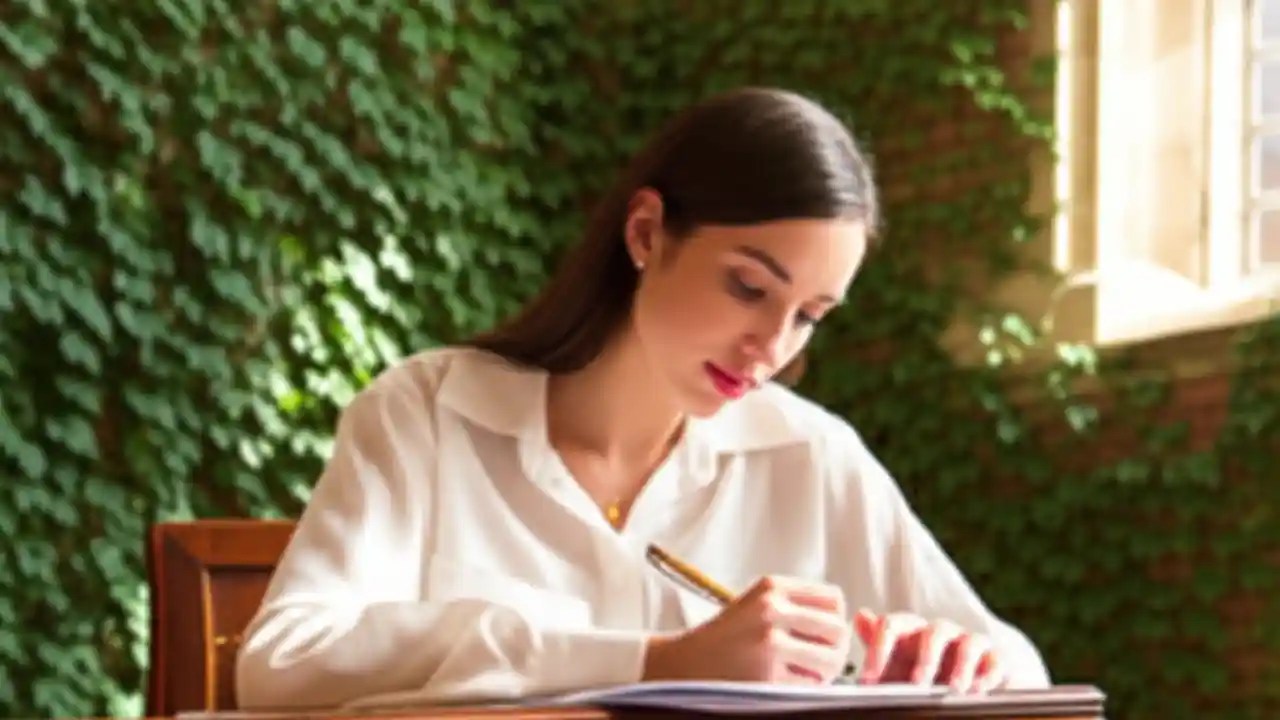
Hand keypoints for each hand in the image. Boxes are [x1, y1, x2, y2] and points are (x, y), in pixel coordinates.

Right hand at [643, 576, 851, 683]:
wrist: (685, 664)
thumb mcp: (756, 603)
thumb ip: (794, 604)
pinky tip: (791, 684)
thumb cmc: (725, 637)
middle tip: (822, 659)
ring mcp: (770, 644)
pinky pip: (812, 685)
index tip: (823, 632)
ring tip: (810, 674)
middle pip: (837, 629)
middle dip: (835, 648)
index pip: (833, 598)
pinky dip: (808, 689)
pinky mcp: (768, 676)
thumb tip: (844, 622)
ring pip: (831, 659)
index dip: (834, 618)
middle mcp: (772, 609)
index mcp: (772, 586)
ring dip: (826, 671)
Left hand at [853, 609, 1005, 693]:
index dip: (878, 650)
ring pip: (969, 644)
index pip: (892, 626)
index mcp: (910, 632)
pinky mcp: (995, 660)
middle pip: (935, 632)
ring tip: (954, 689)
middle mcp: (941, 633)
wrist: (962, 691)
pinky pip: (995, 661)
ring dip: (962, 667)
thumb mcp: (893, 669)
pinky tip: (978, 691)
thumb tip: (861, 615)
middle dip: (926, 658)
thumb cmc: (919, 680)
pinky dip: (988, 675)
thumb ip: (876, 648)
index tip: (867, 681)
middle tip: (918, 684)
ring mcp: (970, 644)